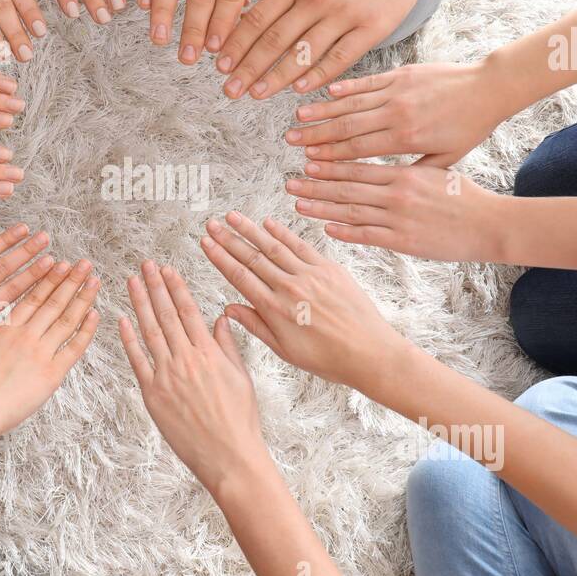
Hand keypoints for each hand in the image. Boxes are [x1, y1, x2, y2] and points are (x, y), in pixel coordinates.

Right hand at [0, 258, 99, 441]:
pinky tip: (94, 313)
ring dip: (83, 298)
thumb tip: (4, 332)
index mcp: (6, 328)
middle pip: (53, 301)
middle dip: (71, 280)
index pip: (33, 297)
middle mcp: (25, 336)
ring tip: (94, 280)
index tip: (60, 265)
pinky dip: (86, 329)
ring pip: (66, 319)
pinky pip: (74, 346)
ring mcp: (39, 353)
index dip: (49, 279)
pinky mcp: (51, 374)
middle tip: (84, 264)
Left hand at [118, 260, 265, 494]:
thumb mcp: (241, 377)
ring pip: (150, 332)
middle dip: (154, 286)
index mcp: (209, 353)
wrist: (229, 456)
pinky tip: (121, 320)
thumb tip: (220, 319)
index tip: (167, 269)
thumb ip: (227, 346)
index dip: (176, 287)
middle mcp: (187, 360)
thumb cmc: (240, 420)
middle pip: (167, 315)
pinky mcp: (153, 395)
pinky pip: (137, 361)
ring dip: (139, 304)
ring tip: (131, 282)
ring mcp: (167, 377)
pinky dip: (128, 339)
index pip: (189, 311)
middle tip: (145, 265)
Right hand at [199, 211, 400, 387]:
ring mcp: (310, 276)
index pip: (239, 277)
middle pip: (252, 257)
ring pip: (273, 247)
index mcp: (275, 310)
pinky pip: (301, 246)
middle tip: (212, 224)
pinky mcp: (330, 269)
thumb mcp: (285, 350)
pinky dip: (283, 233)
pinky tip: (268, 223)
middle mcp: (290, 288)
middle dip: (228, 239)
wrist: (370, 353)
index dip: (220, 257)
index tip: (206, 244)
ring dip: (250, 229)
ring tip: (233, 217)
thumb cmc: (329, 358)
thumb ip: (256, 326)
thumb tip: (230, 310)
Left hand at [217, 0, 433, 99]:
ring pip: (301, 53)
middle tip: (229, 88)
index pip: (258, 18)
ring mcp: (343, 14)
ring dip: (275, 77)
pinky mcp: (370, 29)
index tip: (219, 64)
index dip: (236, 44)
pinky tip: (298, 90)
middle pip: (273, 40)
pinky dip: (316, 76)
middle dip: (247, 67)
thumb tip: (255, 20)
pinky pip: (338, 58)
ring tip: (255, 93)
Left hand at [285, 161, 506, 258]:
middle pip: (347, 188)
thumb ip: (407, 170)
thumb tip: (383, 168)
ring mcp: (399, 219)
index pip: (359, 167)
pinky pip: (368, 236)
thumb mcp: (436, 172)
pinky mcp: (404, 241)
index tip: (308, 161)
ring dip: (322, 207)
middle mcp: (397, 194)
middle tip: (290, 181)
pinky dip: (345, 231)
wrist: (489, 223)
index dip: (330, 165)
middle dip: (316, 185)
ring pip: (352, 211)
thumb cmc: (465, 197)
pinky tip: (326, 228)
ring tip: (298, 202)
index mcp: (404, 174)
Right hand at [287, 63, 507, 166]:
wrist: (488, 88)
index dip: (330, 156)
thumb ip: (414, 169)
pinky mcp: (402, 73)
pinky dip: (346, 88)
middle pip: (347, 126)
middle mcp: (397, 113)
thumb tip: (388, 183)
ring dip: (323, 110)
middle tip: (291, 141)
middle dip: (316, 135)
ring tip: (299, 118)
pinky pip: (368, 82)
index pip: (358, 149)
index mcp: (406, 138)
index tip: (308, 161)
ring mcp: (398, 91)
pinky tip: (327, 92)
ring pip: (352, 103)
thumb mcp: (446, 159)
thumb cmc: (469, 127)